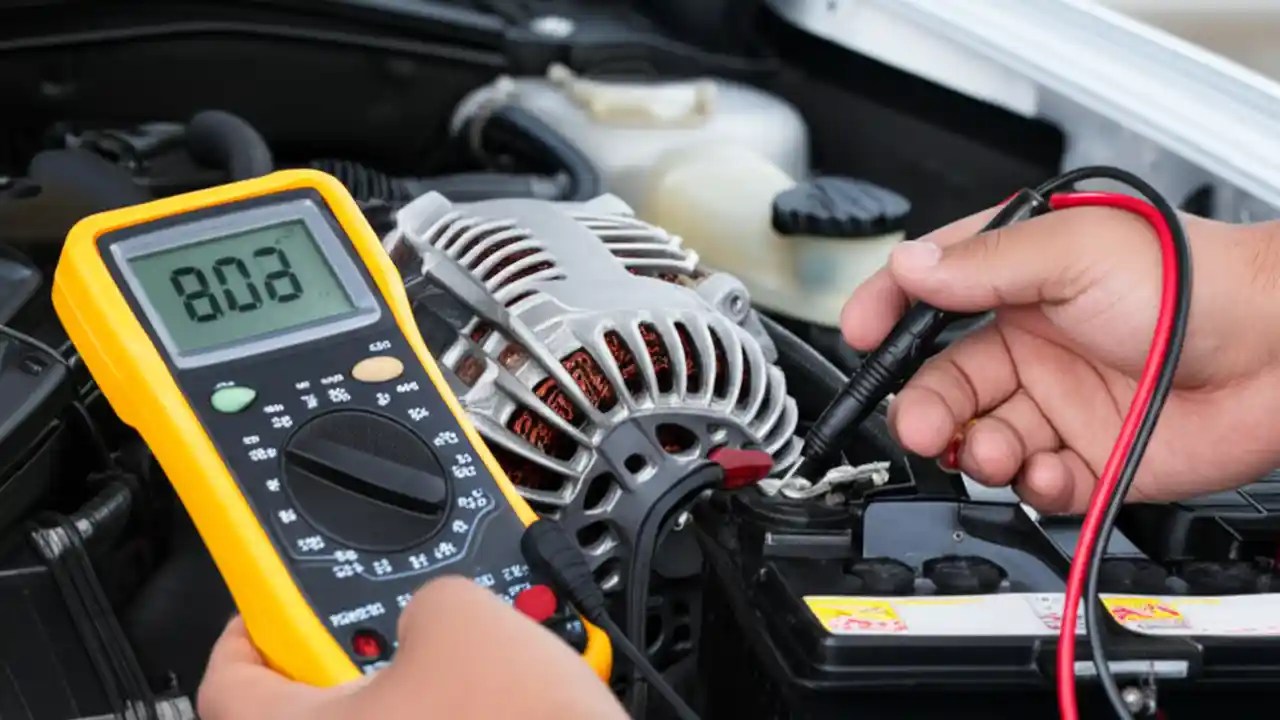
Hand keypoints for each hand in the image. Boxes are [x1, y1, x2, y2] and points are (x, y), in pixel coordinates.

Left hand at [198, 577, 626, 719]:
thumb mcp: (460, 613)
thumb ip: (424, 590)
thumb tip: (433, 607)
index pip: (227, 675)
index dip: (252, 619)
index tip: (273, 594)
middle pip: (313, 700)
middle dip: (358, 649)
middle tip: (400, 621)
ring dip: (422, 685)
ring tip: (476, 657)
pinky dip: (459, 710)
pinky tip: (503, 696)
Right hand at [842, 204, 1279, 512]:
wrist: (1278, 355)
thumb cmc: (1194, 283)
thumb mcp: (1076, 249)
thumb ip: (985, 263)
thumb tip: (910, 267)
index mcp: (1019, 282)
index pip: (929, 295)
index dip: (886, 313)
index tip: (859, 333)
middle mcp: (1032, 342)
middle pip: (944, 382)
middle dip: (924, 408)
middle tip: (924, 425)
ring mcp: (1058, 402)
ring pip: (980, 437)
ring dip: (976, 450)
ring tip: (998, 449)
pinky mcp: (1087, 457)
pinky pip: (1033, 481)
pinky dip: (1032, 483)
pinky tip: (1050, 468)